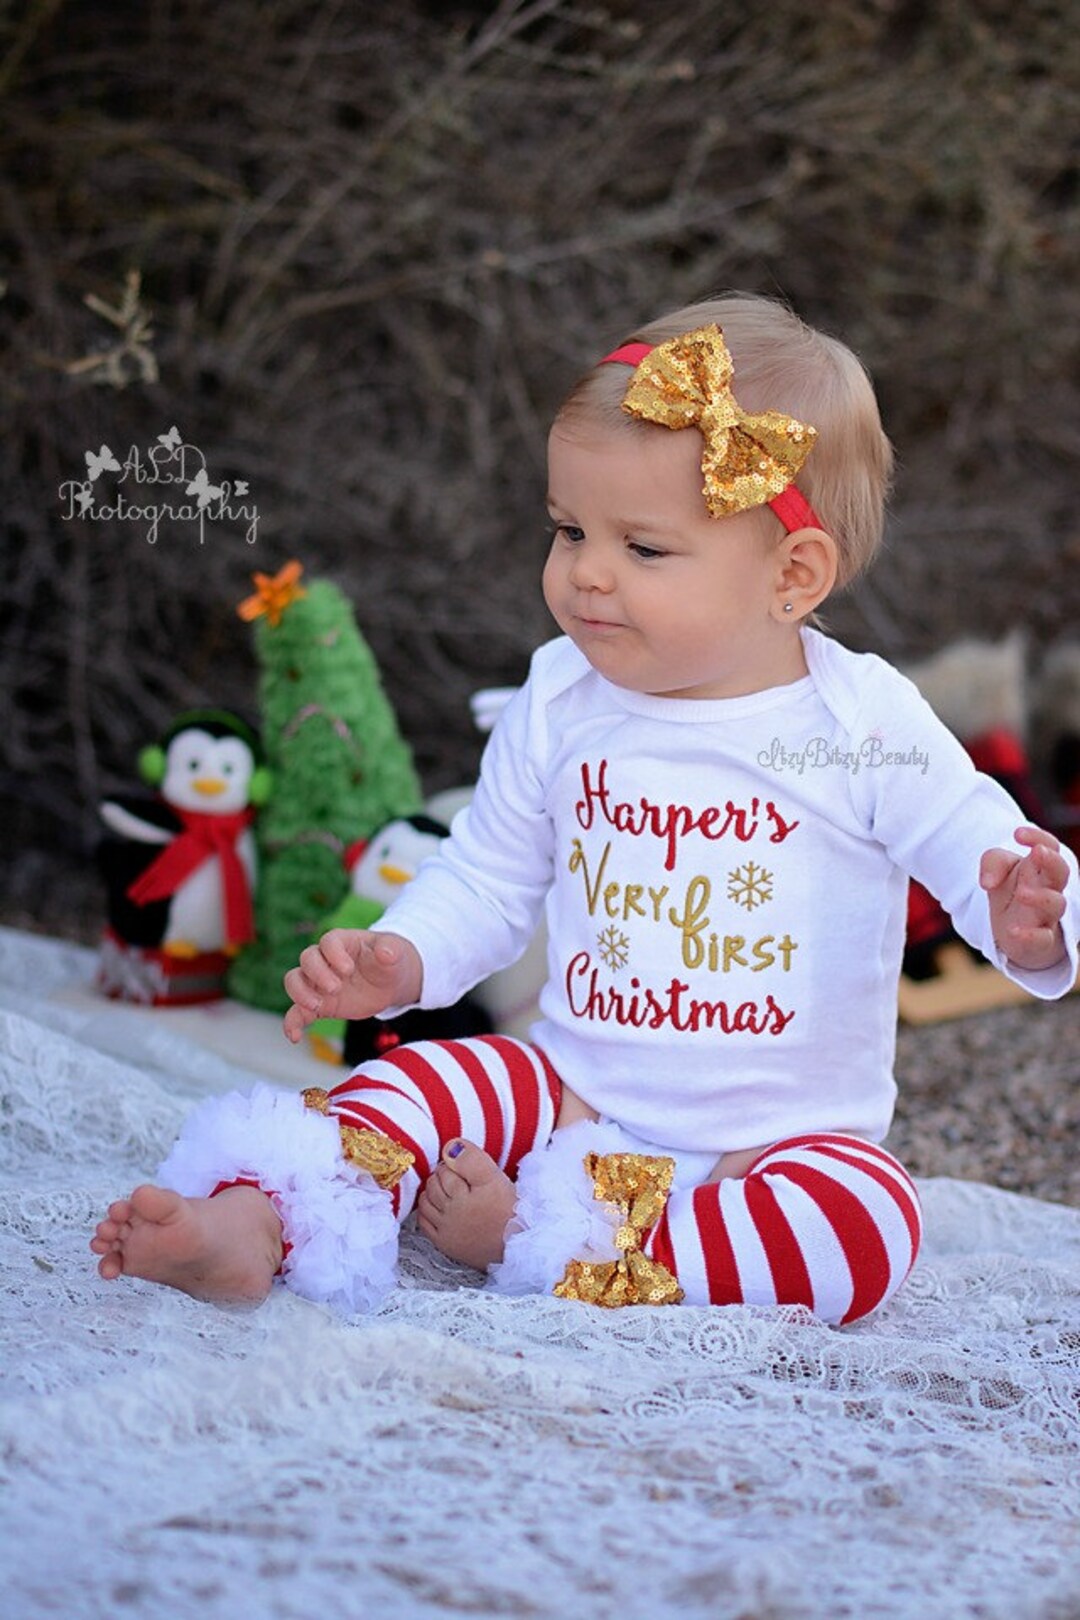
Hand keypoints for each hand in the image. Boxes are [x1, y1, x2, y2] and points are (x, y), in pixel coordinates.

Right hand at [282, 929, 422, 1043]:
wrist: (389, 984)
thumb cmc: (388, 962)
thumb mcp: (395, 953)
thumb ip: (390, 950)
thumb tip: (386, 952)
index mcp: (342, 942)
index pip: (328, 942)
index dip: (334, 954)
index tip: (348, 969)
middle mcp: (325, 960)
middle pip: (307, 959)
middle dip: (318, 974)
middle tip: (336, 988)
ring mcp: (319, 982)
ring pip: (294, 981)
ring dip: (300, 993)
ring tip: (317, 1006)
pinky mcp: (319, 1005)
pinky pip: (297, 1012)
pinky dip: (292, 1023)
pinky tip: (295, 1036)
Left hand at [980, 826, 1068, 972]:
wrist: (1014, 931)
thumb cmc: (1010, 892)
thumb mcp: (996, 871)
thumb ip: (992, 864)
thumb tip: (987, 882)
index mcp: (1040, 867)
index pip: (1049, 846)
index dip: (1038, 837)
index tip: (1017, 833)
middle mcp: (1049, 888)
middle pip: (1061, 871)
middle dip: (1052, 860)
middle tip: (1037, 852)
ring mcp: (1047, 914)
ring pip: (1056, 904)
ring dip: (1040, 897)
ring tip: (1021, 892)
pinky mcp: (1040, 939)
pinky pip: (1042, 938)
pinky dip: (1029, 935)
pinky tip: (1012, 930)